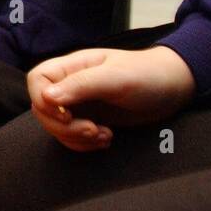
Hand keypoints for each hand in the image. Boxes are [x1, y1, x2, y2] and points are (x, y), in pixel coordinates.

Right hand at [26, 46, 196, 151]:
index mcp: (70, 67)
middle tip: (92, 130)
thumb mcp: (115, 78)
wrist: (173, 88)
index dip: (44, 102)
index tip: (67, 115)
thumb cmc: (146, 75)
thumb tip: (45, 98)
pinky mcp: (88, 119)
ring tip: (105, 136)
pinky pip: (71, 137)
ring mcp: (78, 104)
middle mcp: (69, 85)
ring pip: (55, 126)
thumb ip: (81, 85)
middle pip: (42, 109)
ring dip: (76, 138)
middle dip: (64, 127)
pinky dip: (84, 144)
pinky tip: (106, 139)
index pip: (37, 81)